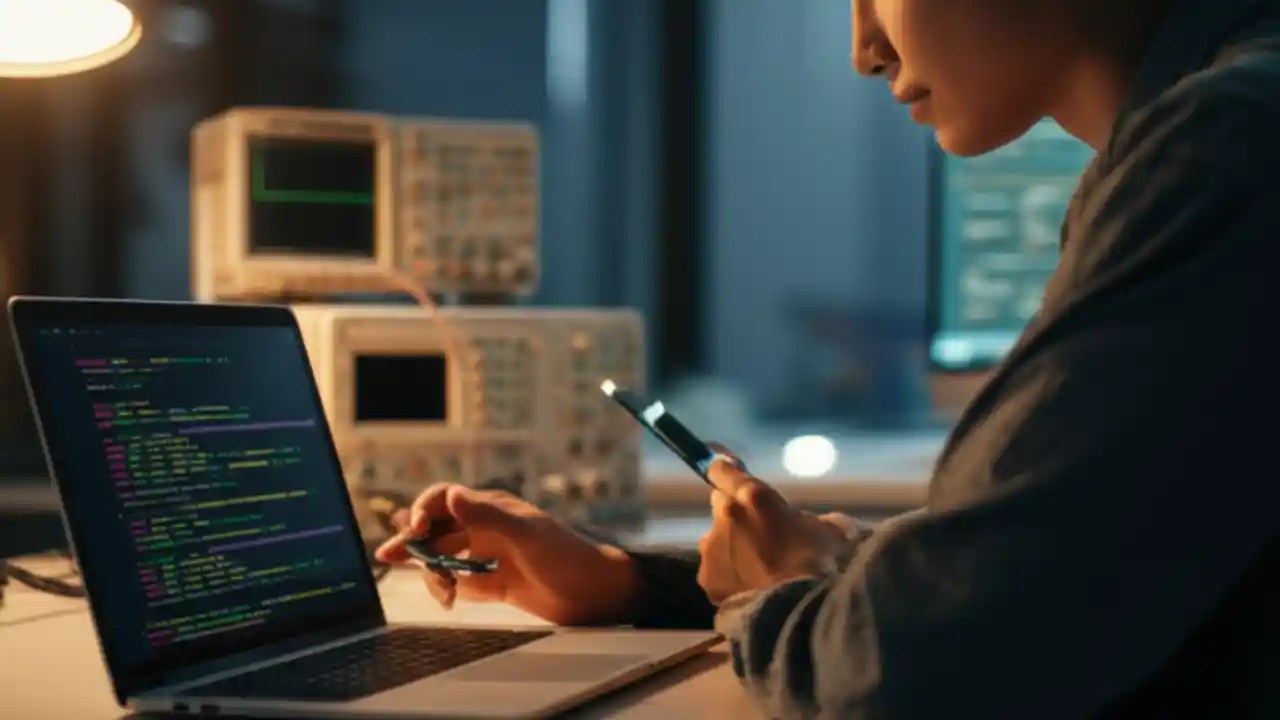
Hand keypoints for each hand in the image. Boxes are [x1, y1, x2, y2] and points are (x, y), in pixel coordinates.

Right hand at [375, 484, 639, 625]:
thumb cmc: (569, 558)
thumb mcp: (528, 535)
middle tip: (388, 557)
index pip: (443, 499)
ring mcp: (488, 557)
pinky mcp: (493, 583)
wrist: (598, 595)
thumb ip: (488, 516)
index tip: (413, 532)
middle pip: (435, 530)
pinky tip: (448, 599)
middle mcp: (485, 529)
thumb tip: (450, 495)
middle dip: (411, 541)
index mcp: (492, 509)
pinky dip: (446, 589)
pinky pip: (458, 582)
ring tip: (440, 590)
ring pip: (442, 557)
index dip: (421, 511)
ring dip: (430, 570)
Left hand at [697, 452, 854, 604]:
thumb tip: (838, 527)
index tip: (728, 471)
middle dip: (737, 515)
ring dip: (732, 548)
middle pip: (721, 506)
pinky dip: (728, 578)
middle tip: (761, 535)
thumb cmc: (820, 565)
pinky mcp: (707, 579)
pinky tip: (749, 590)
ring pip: (716, 541)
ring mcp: (712, 549)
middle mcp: (726, 516)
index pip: (723, 470)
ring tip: (758, 570)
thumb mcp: (835, 533)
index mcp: (753, 496)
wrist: (800, 613)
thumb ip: (825, 522)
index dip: (726, 471)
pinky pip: (716, 572)